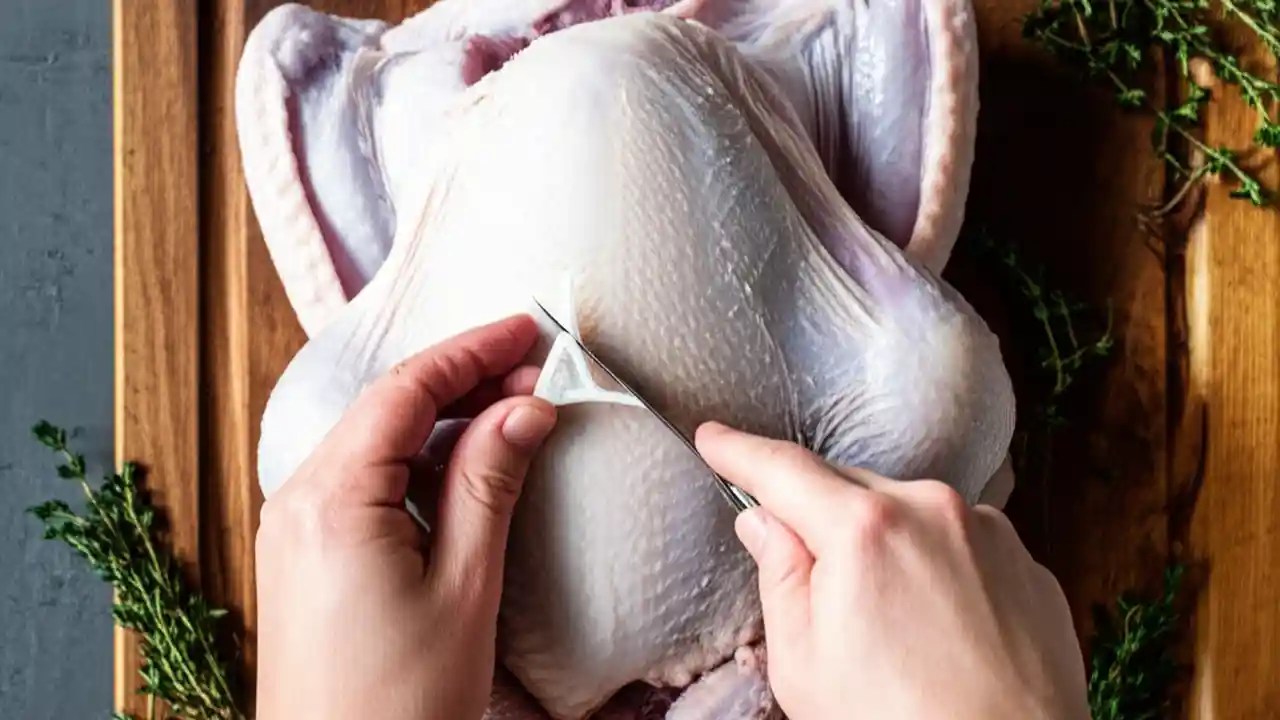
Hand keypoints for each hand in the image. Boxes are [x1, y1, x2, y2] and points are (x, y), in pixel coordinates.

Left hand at [255, 315, 557, 719]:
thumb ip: (489, 483)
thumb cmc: (403, 702)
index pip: (406, 393)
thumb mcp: (464, 586)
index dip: (470, 353)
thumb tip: (525, 406)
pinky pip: (358, 481)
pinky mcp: (302, 558)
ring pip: (372, 443)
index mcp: (332, 501)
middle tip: (533, 373)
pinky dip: (413, 462)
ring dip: (439, 421)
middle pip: (385, 410)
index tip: (525, 332)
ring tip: (509, 412)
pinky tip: (459, 465)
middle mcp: (297, 503)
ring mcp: (292, 531)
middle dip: (459, 382)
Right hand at [695, 423, 1088, 719]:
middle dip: (817, 516)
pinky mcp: (1027, 563)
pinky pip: (961, 543)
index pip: (784, 470)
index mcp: (865, 530)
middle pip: (847, 488)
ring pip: (908, 512)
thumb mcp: (804, 665)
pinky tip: (932, 626)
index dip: (739, 451)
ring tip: (884, 623)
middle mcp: (933, 510)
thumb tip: (766, 525)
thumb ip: (780, 578)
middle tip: (806, 575)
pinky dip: (935, 566)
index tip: (714, 439)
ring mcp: (989, 533)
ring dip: (881, 541)